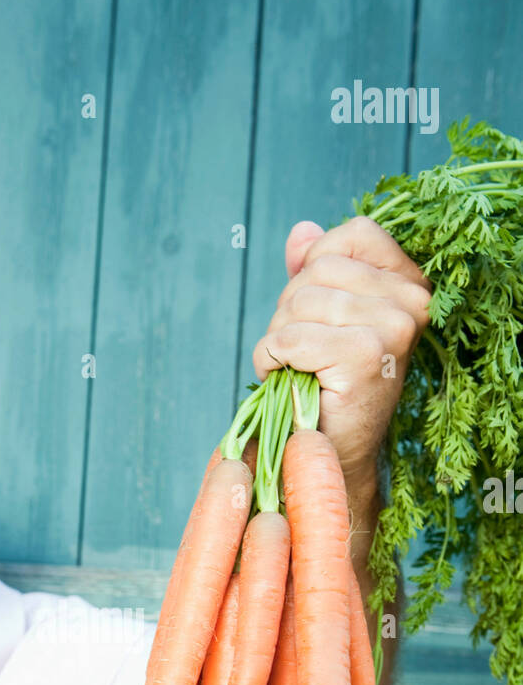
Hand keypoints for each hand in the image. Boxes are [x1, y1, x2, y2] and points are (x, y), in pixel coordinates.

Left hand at [253, 217, 431, 491]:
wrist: (333, 454)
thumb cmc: (328, 386)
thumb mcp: (324, 317)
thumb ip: (314, 268)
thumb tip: (301, 230)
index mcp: (411, 285)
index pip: (353, 235)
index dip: (316, 265)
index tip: (320, 313)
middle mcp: (412, 302)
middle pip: (317, 270)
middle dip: (291, 310)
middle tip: (305, 353)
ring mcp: (393, 328)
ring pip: (298, 304)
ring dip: (280, 338)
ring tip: (301, 369)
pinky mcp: (365, 357)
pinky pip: (288, 338)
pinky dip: (271, 360)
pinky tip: (290, 381)